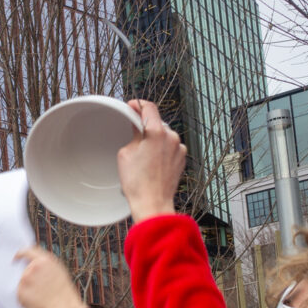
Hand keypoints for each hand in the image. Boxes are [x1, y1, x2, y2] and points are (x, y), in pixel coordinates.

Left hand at [15, 246, 87, 307]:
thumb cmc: (64, 294)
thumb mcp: (59, 271)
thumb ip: (46, 265)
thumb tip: (35, 264)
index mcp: (44, 260)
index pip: (27, 251)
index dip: (20, 254)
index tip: (16, 258)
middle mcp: (33, 267)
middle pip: (24, 269)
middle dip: (28, 277)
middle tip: (36, 286)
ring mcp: (25, 279)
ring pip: (21, 282)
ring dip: (27, 288)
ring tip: (40, 296)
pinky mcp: (20, 291)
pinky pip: (19, 294)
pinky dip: (25, 298)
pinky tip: (35, 301)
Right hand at [117, 100, 186, 223]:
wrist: (152, 203)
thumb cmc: (137, 182)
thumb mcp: (126, 154)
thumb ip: (133, 135)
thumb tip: (137, 127)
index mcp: (157, 132)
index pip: (149, 107)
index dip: (138, 105)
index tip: (132, 107)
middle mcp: (172, 137)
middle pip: (157, 122)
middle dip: (145, 126)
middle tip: (133, 134)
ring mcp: (179, 148)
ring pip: (164, 135)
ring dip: (154, 139)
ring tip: (143, 155)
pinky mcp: (182, 158)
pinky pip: (170, 147)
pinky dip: (161, 150)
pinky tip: (152, 162)